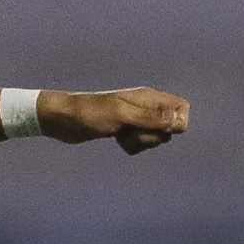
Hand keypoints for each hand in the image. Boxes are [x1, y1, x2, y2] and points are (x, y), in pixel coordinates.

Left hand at [41, 88, 189, 154]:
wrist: (62, 119)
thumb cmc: (89, 113)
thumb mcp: (121, 115)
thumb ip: (149, 118)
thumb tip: (178, 122)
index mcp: (148, 97)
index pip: (181, 108)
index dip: (176, 121)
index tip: (159, 128)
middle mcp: (145, 107)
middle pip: (169, 128)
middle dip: (153, 135)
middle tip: (131, 131)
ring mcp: (135, 119)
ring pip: (155, 137)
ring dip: (141, 142)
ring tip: (121, 135)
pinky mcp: (124, 131)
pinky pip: (140, 144)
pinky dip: (132, 146)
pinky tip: (117, 141)